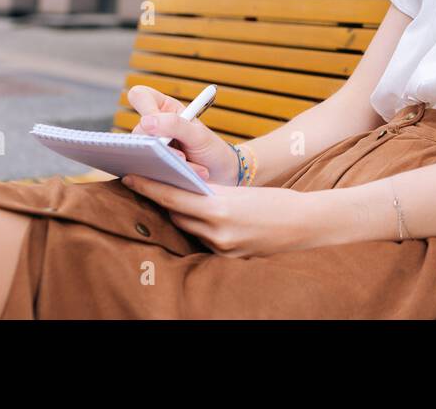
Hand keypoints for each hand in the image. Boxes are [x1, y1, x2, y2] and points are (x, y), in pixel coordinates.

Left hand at [119, 176, 322, 256]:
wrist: (306, 225)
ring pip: (189, 229)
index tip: (129, 175)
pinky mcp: (229, 260)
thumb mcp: (241, 192)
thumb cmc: (276, 202)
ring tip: (174, 202)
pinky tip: (202, 223)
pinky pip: (204, 243)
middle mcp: (217, 230)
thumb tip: (187, 193)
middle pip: (177, 215)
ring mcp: (222, 248)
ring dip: (183, 217)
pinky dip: (201, 231)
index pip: (173, 196)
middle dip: (164, 200)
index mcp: (219, 207)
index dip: (149, 186)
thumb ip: (212, 194)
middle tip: (147, 183)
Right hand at [125, 85, 240, 186]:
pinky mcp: (151, 165)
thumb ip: (174, 125)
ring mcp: (151, 147)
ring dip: (166, 162)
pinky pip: (147, 171)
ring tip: (188, 165)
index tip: (156, 125)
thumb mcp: (198, 135)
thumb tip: (146, 122)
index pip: (140, 95)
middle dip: (158, 145)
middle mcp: (154, 126)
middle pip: (137, 131)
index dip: (144, 108)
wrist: (221, 174)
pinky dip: (166, 174)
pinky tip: (182, 175)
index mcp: (165, 109)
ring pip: (141, 153)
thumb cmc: (211, 148)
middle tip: (180, 155)